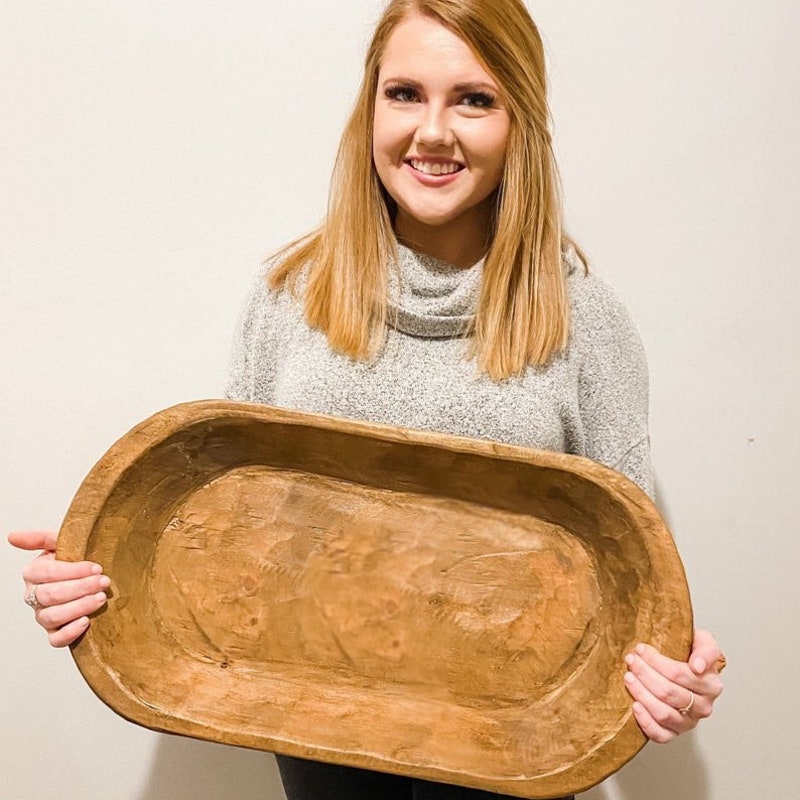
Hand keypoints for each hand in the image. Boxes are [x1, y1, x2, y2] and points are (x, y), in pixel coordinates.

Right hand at [8, 530, 109, 647]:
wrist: (95, 577)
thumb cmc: (78, 559)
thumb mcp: (63, 543)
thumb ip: (40, 538)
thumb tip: (11, 536)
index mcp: (34, 573)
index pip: (47, 573)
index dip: (73, 571)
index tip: (97, 567)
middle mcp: (34, 596)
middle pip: (50, 595)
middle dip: (80, 588)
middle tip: (104, 582)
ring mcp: (43, 616)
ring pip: (53, 616)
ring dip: (79, 607)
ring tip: (101, 598)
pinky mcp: (55, 632)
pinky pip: (56, 639)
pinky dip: (70, 632)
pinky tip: (86, 621)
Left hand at [623, 629, 724, 742]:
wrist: (687, 668)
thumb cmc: (692, 654)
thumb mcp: (703, 641)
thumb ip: (706, 649)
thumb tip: (698, 666)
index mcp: (711, 685)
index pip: (680, 674)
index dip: (657, 661)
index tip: (641, 649)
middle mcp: (703, 707)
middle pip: (668, 693)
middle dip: (645, 674)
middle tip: (631, 660)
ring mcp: (689, 722)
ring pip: (663, 713)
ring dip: (641, 693)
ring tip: (628, 677)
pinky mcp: (674, 733)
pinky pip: (660, 735)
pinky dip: (646, 722)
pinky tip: (635, 706)